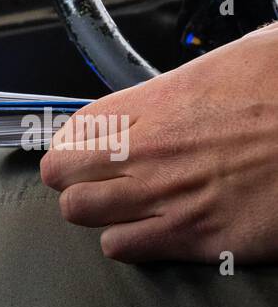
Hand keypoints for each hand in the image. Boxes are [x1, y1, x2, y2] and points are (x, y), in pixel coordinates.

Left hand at [40, 23, 277, 263]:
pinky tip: (152, 230)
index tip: (88, 143)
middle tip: (99, 175)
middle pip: (62, 175)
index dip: (75, 139)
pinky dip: (127, 243)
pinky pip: (123, 248)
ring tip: (124, 203)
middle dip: (74, 175)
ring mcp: (167, 197)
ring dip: (97, 209)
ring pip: (81, 213)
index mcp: (158, 102)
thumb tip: (190, 83)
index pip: (72, 128)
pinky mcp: (195, 237)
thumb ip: (195, 80)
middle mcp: (149, 151)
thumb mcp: (244, 58)